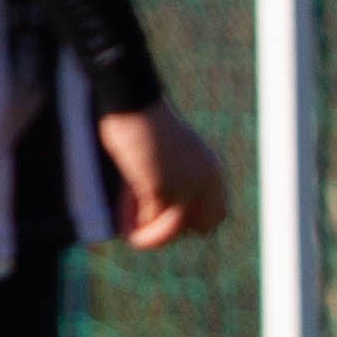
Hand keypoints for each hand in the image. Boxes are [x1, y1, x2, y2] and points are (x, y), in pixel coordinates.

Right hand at [98, 101, 232, 248]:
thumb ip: (166, 184)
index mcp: (210, 170)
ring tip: (129, 229)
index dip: (189, 220)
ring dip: (150, 234)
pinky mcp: (164, 187)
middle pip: (206, 225)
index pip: (216, 213)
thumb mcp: (164, 157)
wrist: (133, 102)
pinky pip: (151, 222)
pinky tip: (121, 222)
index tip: (161, 215)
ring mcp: (187, 184)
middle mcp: (207, 179)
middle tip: (146, 222)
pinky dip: (135, 227)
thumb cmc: (140, 124)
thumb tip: (146, 220)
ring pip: (175, 230)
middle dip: (176, 229)